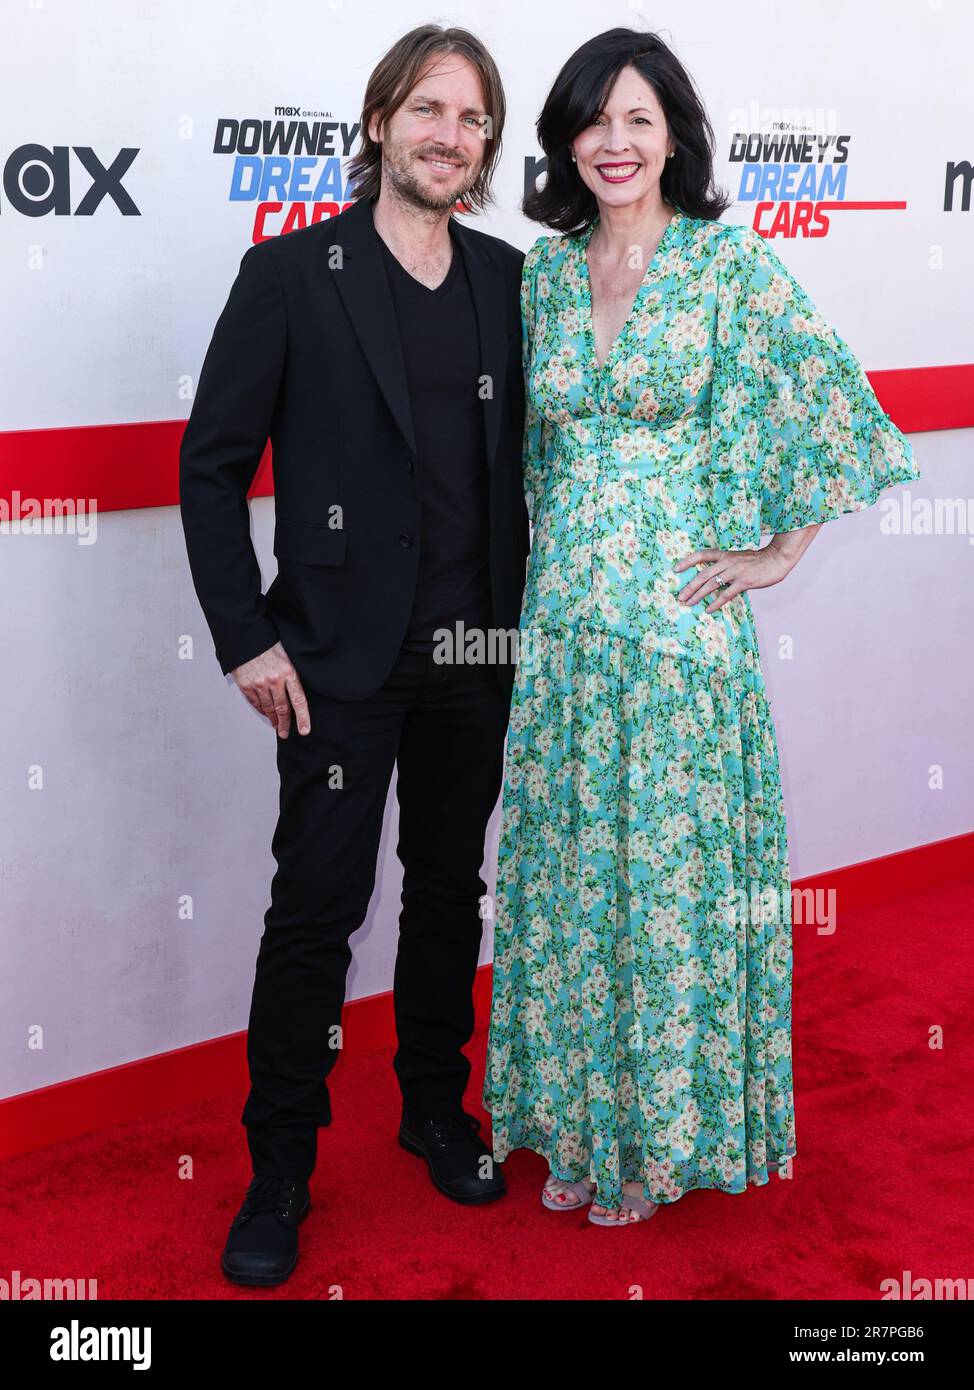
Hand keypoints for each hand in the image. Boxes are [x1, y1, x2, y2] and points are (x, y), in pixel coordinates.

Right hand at [231, 641, 310, 736]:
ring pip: (268, 708)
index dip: (302, 718)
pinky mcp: (246, 685)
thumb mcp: (287, 656)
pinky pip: (255, 703)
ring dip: (272, 718)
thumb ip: (291, 675)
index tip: (304, 731)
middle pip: (282, 708)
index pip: (299, 700)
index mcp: (289, 672)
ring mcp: (259, 684)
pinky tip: (265, 713)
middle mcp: (274, 680)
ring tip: (276, 725)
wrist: (247, 637)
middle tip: (285, 733)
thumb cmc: (269, 644)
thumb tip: (295, 694)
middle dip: (284, 724)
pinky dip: (261, 710)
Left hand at [673, 542, 795, 611]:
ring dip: (698, 595)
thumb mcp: (738, 558)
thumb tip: (712, 578)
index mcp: (725, 555)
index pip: (702, 555)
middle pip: (703, 574)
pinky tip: (709, 609)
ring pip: (711, 585)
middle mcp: (727, 562)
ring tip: (689, 603)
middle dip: (689, 586)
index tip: (675, 569)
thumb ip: (725, 565)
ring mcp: (735, 571)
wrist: (776, 559)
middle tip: (680, 596)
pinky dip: (715, 603)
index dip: (687, 561)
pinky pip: (726, 594)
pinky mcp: (744, 582)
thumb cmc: (757, 560)